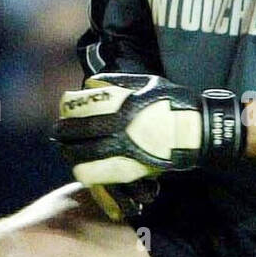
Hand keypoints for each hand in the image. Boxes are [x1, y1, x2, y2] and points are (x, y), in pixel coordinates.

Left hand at [52, 73, 242, 187]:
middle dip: (65, 133)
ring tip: (66, 151)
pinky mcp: (131, 169)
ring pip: (85, 155)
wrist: (198, 131)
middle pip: (80, 132)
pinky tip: (81, 169)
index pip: (84, 108)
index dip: (69, 111)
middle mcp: (119, 128)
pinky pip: (100, 174)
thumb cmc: (175, 103)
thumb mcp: (148, 83)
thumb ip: (118, 82)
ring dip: (71, 153)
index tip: (63, 111)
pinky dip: (86, 172)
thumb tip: (93, 83)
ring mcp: (124, 150)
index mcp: (122, 105)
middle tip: (58, 133)